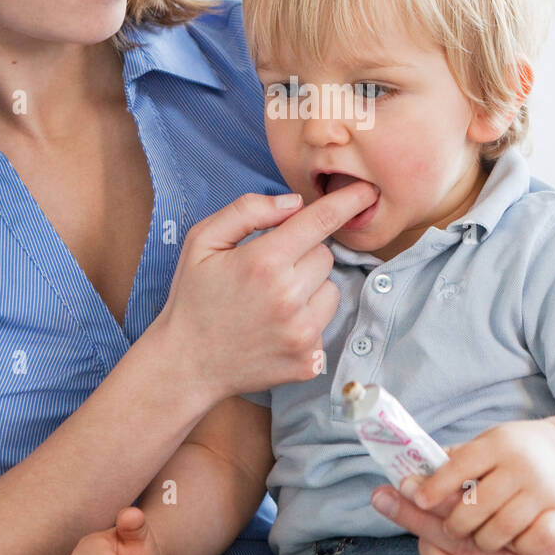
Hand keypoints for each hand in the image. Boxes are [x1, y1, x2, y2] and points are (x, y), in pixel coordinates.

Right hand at [155, 180, 378, 401]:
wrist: (186, 363)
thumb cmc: (193, 297)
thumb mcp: (202, 241)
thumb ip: (248, 211)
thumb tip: (294, 203)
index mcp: (264, 262)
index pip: (320, 221)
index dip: (347, 201)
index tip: (368, 191)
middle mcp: (289, 297)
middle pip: (325, 255)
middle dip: (303, 255)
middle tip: (269, 271)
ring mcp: (302, 333)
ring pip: (332, 289)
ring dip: (310, 288)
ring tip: (272, 301)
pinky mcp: (309, 360)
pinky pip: (325, 323)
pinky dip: (308, 320)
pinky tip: (276, 326)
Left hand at [370, 484, 554, 554]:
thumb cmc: (520, 517)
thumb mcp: (509, 494)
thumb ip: (469, 483)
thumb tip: (412, 473)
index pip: (498, 520)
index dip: (446, 499)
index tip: (409, 482)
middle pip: (470, 548)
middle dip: (422, 518)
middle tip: (390, 495)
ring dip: (428, 552)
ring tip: (422, 533)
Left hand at [402, 419, 554, 551]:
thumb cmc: (508, 456)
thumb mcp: (482, 448)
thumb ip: (447, 464)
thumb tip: (406, 484)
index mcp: (498, 444)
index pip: (461, 466)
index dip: (435, 486)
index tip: (416, 499)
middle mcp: (523, 468)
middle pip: (475, 507)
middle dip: (452, 524)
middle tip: (445, 529)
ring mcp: (544, 495)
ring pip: (497, 533)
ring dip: (477, 542)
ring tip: (469, 541)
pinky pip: (529, 547)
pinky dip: (513, 551)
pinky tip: (503, 548)